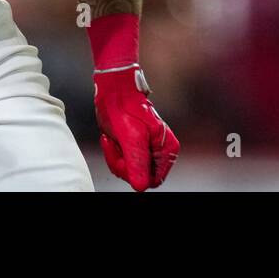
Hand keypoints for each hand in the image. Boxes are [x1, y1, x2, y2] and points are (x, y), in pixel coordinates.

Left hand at [93, 63, 178, 190]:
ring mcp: (148, 150)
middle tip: (115, 146)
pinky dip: (114, 155)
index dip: (136, 175)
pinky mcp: (136, 148)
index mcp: (167, 148)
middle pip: (141, 177)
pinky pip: (124, 164)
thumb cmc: (125, 108)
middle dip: (124, 165)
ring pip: (131, 172)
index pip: (153, 180)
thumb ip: (137, 161)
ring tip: (112, 141)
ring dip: (116, 159)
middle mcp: (160, 151)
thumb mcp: (131, 136)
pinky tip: (111, 140)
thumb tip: (141, 186)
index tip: (124, 158)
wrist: (114, 91)